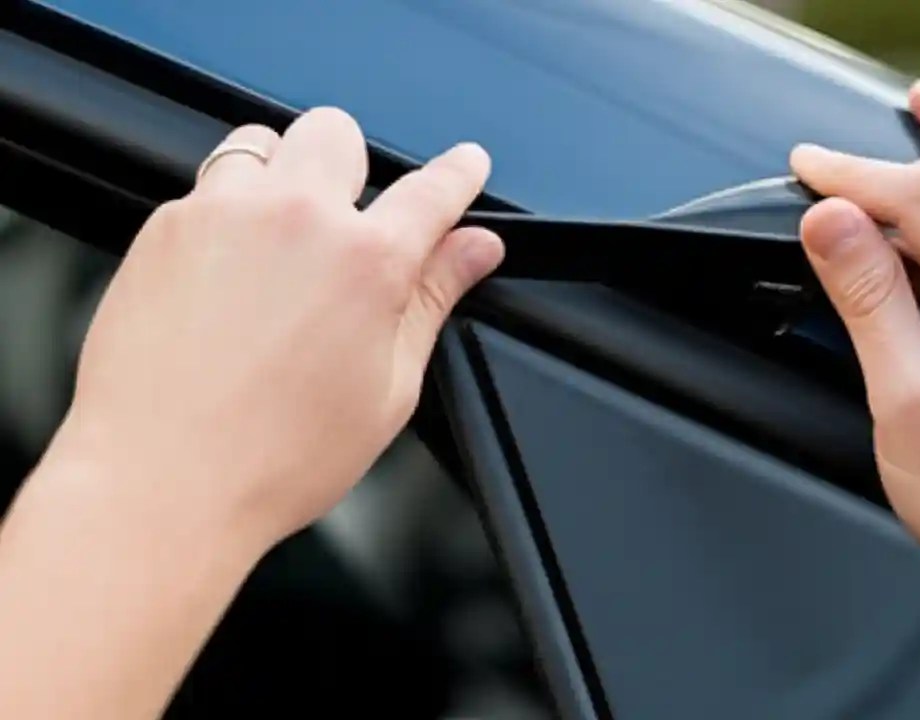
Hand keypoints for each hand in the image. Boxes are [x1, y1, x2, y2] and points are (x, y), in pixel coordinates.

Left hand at [50, 109, 503, 548]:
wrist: (161, 482)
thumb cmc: (274, 456)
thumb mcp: (389, 387)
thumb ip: (433, 301)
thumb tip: (474, 251)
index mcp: (367, 262)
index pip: (433, 191)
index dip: (460, 173)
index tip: (466, 164)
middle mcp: (296, 219)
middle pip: (337, 134)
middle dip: (355, 167)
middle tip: (351, 224)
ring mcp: (222, 215)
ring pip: (262, 142)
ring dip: (284, 176)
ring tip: (282, 241)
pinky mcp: (164, 229)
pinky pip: (205, 187)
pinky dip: (226, 213)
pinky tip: (229, 275)